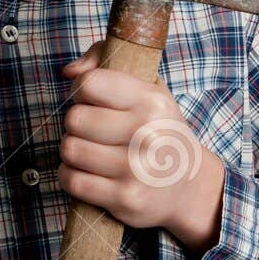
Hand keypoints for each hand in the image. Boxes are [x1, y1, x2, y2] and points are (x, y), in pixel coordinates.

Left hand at [57, 41, 225, 253]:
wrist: (188, 187)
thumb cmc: (158, 130)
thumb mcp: (147, 88)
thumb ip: (104, 61)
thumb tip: (70, 71)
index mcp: (152, 102)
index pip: (89, 83)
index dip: (82, 91)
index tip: (93, 101)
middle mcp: (147, 134)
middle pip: (74, 118)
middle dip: (76, 124)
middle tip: (92, 131)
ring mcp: (137, 169)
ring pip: (70, 149)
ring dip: (72, 151)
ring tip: (91, 151)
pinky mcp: (125, 198)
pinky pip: (72, 180)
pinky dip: (70, 176)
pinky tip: (87, 172)